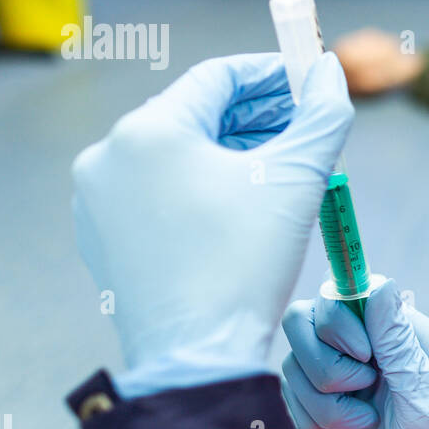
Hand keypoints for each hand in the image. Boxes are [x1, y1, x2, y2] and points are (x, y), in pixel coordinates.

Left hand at [72, 52, 351, 397]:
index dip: (271, 75)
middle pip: (194, 114)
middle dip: (254, 116)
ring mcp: (97, 198)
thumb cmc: (244, 267)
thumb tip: (331, 71)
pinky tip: (238, 206)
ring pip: (174, 154)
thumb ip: (324, 115)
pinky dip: (197, 187)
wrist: (195, 357)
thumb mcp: (297, 181)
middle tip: (303, 127)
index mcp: (148, 131)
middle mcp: (109, 155)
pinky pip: (154, 192)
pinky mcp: (101, 235)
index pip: (217, 78)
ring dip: (228, 152)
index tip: (308, 83)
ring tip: (278, 169)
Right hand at [281, 278, 428, 428]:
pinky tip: (347, 427)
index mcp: (398, 325)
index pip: (340, 293)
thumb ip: (397, 342)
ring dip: (323, 402)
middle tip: (363, 390)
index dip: (338, 324)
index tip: (365, 358)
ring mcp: (341, 362)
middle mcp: (365, 336)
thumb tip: (380, 285)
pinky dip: (312, 416)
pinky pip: (291, 391)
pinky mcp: (325, 391)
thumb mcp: (424, 393)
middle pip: (302, 320)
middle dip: (325, 367)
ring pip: (293, 361)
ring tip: (363, 420)